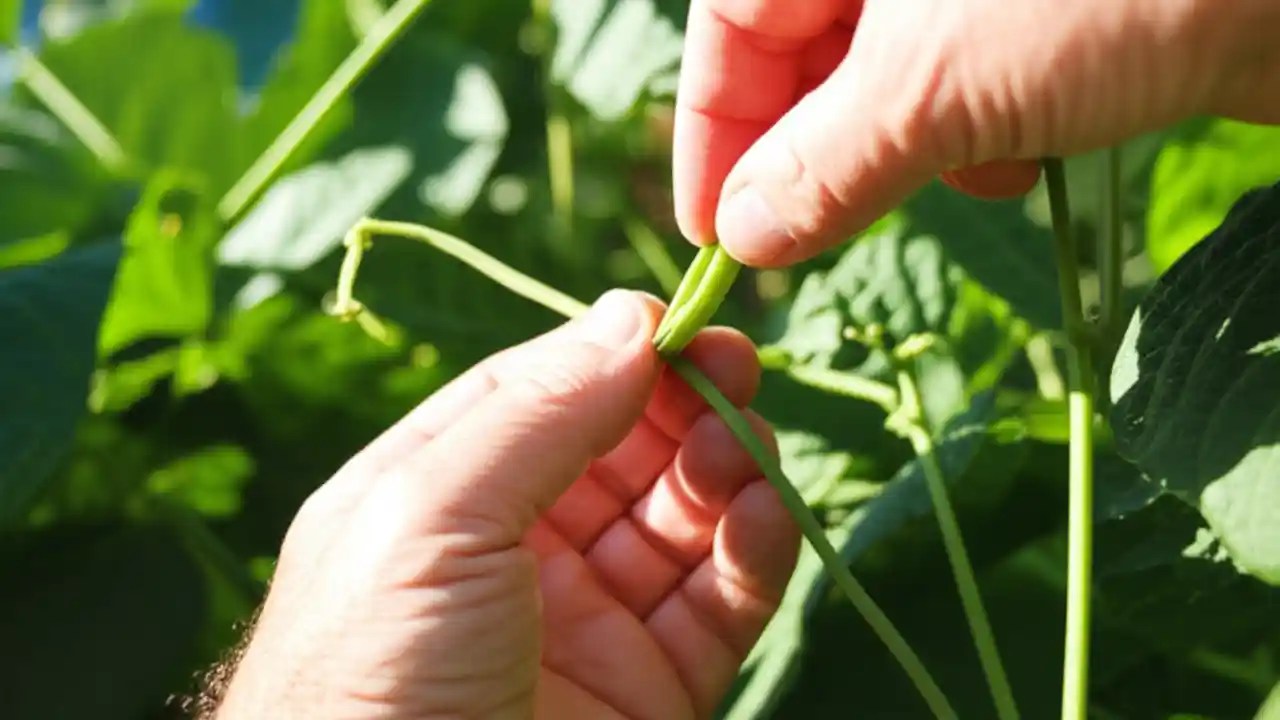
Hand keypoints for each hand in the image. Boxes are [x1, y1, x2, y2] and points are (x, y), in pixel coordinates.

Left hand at [211, 291, 798, 719]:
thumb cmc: (373, 672)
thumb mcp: (430, 515)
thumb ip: (536, 414)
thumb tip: (626, 318)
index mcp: (439, 497)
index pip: (540, 397)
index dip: (612, 354)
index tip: (679, 321)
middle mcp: (514, 552)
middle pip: (620, 451)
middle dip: (680, 403)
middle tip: (735, 366)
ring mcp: (586, 623)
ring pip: (679, 521)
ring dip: (722, 469)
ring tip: (742, 445)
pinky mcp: (649, 689)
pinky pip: (718, 604)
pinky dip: (754, 550)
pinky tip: (767, 510)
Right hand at [674, 0, 1279, 266]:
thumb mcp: (936, 88)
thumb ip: (823, 166)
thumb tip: (744, 236)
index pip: (732, 24)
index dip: (712, 131)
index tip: (713, 235)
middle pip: (804, 58)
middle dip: (818, 154)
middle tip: (813, 237)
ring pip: (884, 87)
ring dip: (907, 153)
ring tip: (971, 165)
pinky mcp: (1036, 25)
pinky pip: (960, 92)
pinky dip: (975, 139)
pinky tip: (1026, 153)